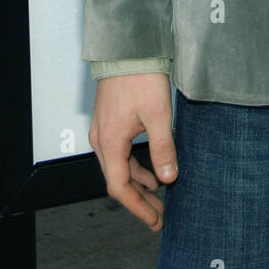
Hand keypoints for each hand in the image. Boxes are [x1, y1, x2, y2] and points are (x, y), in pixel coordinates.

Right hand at [89, 73, 176, 231]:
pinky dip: (133, 166)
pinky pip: (118, 152)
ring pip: (117, 166)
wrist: (128, 49)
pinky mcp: (109, 121)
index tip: (155, 219)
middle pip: (117, 179)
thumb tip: (168, 178)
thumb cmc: (141, 77)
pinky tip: (149, 170)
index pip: (120, 187)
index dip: (138, 207)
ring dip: (137, 183)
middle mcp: (101, 139)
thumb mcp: (158, 114)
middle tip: (159, 214)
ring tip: (158, 195)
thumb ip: (163, 148)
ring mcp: (103, 130)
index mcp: (110, 142)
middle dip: (139, 199)